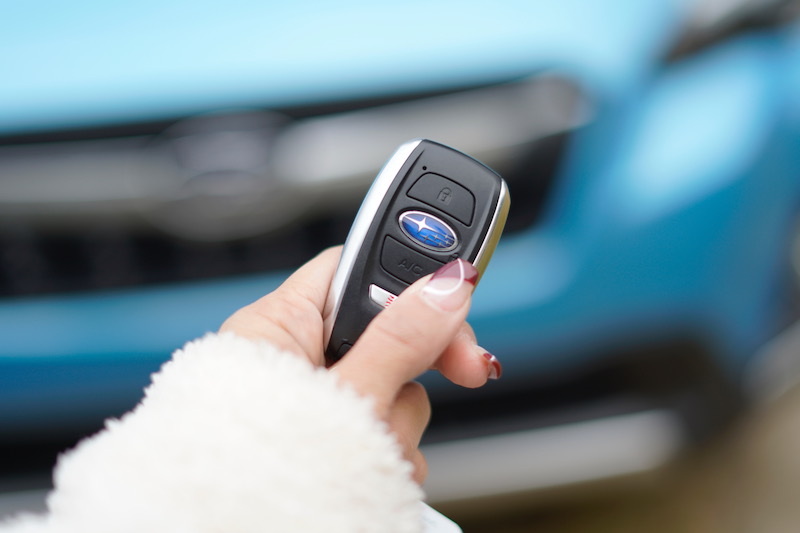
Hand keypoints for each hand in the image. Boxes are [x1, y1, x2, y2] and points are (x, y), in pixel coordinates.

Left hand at [220, 246, 500, 483]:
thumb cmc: (256, 472)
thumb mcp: (348, 398)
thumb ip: (399, 339)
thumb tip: (446, 285)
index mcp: (279, 324)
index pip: (355, 269)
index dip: (409, 280)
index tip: (459, 303)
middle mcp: (291, 357)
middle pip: (385, 332)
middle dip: (414, 369)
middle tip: (465, 373)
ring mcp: (309, 403)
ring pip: (389, 388)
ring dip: (396, 424)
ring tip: (371, 453)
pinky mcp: (322, 439)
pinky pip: (377, 426)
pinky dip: (384, 451)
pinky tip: (368, 470)